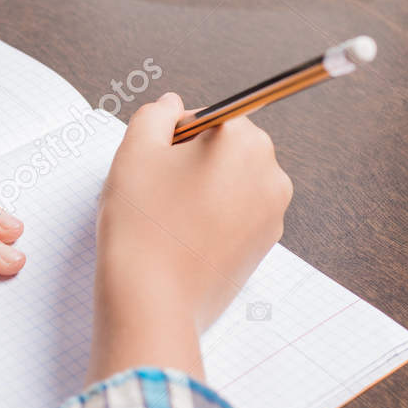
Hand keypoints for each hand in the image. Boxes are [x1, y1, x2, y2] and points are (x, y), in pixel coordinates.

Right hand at [88, 92, 291, 383]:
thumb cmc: (141, 225)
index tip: (156, 165)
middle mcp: (270, 172)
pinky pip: (237, 216)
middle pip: (225, 149)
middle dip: (193, 163)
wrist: (153, 301)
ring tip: (170, 219)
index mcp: (243, 139)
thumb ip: (155, 114)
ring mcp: (273, 212)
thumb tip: (173, 106)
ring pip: (231, 183)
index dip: (173, 138)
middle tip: (158, 194)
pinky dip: (214, 220)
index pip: (206, 118)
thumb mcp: (134, 151)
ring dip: (203, 191)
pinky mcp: (265, 246)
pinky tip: (185, 239)